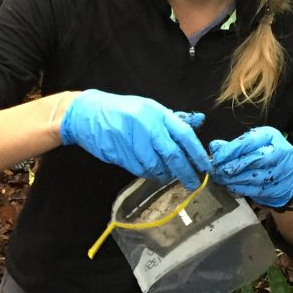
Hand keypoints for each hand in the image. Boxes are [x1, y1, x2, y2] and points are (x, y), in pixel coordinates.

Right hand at [59, 90, 210, 189]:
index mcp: (156, 112)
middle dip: (185, 172)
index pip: (183, 134)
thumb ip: (171, 119)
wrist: (87, 113)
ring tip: (169, 176)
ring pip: (155, 165)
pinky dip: (149, 174)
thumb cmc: (122, 110)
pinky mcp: (119, 153)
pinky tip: (152, 173)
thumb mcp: (148, 108)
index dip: (196, 153)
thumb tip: (198, 123)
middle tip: (193, 183)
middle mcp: (145, 125)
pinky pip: (140, 170)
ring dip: (165, 175)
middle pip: (172, 154)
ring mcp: (131, 140)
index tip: (205, 167)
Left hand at [209, 127, 292, 207]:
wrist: (284, 174)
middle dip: (232, 166)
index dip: (231, 150)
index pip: (250, 141)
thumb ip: (232, 146)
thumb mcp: (250, 144)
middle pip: (255, 159)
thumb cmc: (262, 154)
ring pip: (254, 176)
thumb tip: (214, 146)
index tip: (216, 158)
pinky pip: (256, 190)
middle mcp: (281, 151)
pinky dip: (240, 188)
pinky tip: (229, 186)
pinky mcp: (279, 187)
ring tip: (219, 179)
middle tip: (216, 171)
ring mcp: (282, 171)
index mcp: (272, 136)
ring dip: (233, 179)